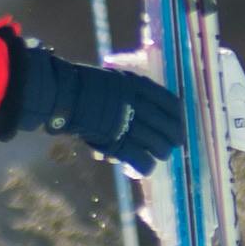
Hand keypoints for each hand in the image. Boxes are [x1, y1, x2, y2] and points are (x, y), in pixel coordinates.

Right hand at [0, 33, 185, 168]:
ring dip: (160, 152)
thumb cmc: (86, 86)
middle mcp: (140, 105)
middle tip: (171, 145)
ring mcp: (129, 125)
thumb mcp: (117, 79)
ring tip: (156, 154)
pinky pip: (142, 160)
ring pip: (160, 146)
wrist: (65, 95)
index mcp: (140, 87)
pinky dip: (146, 166)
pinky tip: (144, 166)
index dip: (178, 118)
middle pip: (170, 127)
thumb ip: (135, 91)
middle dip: (174, 139)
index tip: (179, 124)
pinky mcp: (119, 144)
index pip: (173, 104)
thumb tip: (151, 105)